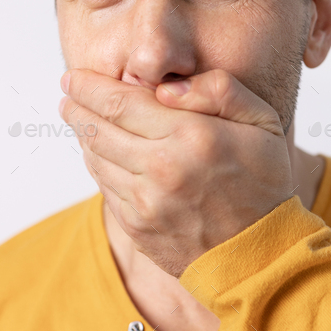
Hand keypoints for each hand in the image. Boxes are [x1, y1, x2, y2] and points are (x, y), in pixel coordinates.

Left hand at [59, 69, 292, 277]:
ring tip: (77, 119)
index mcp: (191, 136)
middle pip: (98, 129)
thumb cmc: (263, 183)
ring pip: (96, 158)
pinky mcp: (137, 226)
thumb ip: (219, 90)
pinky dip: (96, 166)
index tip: (73, 76)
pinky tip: (98, 154)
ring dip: (82, 135)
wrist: (260, 254)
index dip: (89, 86)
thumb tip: (166, 88)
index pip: (121, 102)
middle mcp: (162, 168)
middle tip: (66, 92)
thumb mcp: (262, 123)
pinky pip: (104, 188)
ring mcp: (145, 201)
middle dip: (76, 107)